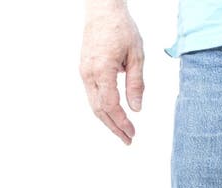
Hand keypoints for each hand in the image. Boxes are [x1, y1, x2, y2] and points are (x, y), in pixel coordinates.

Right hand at [79, 0, 144, 144]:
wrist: (103, 9)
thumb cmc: (120, 28)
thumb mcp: (136, 56)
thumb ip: (136, 84)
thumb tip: (136, 108)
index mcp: (101, 69)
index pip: (110, 105)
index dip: (121, 122)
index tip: (132, 133)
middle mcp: (89, 72)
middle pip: (99, 110)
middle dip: (114, 128)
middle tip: (128, 140)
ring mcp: (84, 71)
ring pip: (94, 104)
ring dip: (108, 121)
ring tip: (122, 133)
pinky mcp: (85, 69)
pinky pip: (92, 95)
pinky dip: (102, 109)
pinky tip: (113, 116)